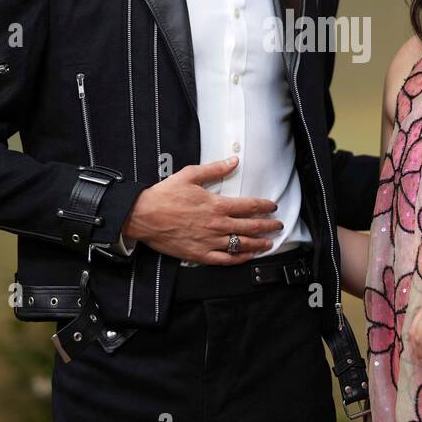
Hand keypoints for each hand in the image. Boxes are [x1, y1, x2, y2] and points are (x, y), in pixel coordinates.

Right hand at [120, 157, 281, 264]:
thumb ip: (215, 169)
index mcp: (216, 205)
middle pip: (251, 227)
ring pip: (241, 245)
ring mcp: (210, 242)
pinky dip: (240, 259)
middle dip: (268, 226)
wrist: (143, 216)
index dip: (265, 206)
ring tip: (269, 243)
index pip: (249, 206)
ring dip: (259, 244)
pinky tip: (248, 257)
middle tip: (278, 225)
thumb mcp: (190, 175)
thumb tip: (233, 161)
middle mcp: (217, 225)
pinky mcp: (200, 255)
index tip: (273, 207)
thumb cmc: (165, 195)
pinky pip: (225, 260)